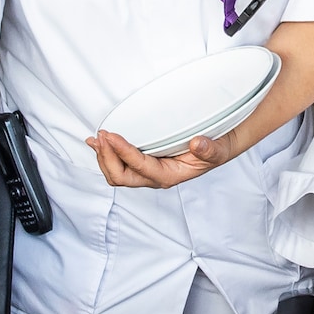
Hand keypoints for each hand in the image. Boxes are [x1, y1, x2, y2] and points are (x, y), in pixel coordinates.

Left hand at [87, 129, 233, 189]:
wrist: (216, 149)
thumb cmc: (215, 150)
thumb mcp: (217, 150)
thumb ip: (209, 150)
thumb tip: (197, 144)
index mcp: (169, 176)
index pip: (140, 167)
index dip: (123, 152)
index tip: (111, 135)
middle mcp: (155, 177)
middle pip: (121, 176)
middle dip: (107, 157)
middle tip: (102, 136)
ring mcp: (147, 173)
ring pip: (116, 173)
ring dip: (103, 157)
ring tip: (96, 138)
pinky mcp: (142, 165)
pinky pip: (119, 166)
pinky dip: (106, 154)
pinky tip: (99, 143)